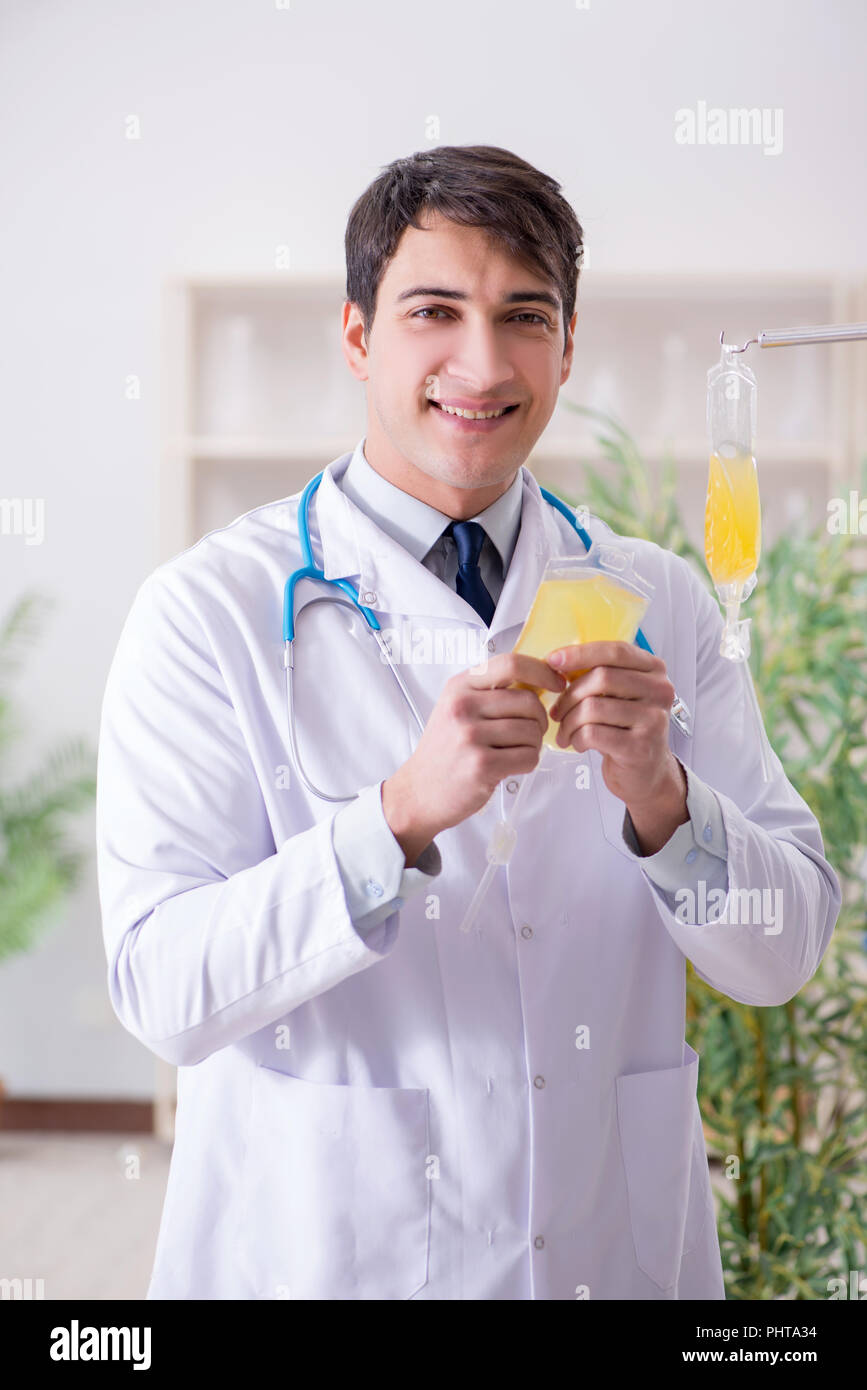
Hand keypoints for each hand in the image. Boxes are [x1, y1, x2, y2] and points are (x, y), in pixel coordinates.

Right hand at [382, 652, 566, 863]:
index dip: (543, 671)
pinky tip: (510, 765)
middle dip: (539, 719)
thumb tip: (540, 679)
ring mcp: (470, 736)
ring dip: (532, 744)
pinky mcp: (481, 764)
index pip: (512, 664)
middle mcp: (463, 707)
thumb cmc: (444, 750)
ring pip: (532, 731)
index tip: (557, 682)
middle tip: (528, 731)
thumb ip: (491, 691)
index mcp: (459, 687)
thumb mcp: (457, 708)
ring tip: (512, 751)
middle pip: (529, 701)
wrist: (419, 790)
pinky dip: (528, 762)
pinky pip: (529, 756)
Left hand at [545, 640, 687, 850]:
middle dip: (569, 695)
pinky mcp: (640, 747)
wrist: (647, 772)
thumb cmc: (626, 730)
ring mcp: (653, 719)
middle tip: (556, 712)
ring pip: (592, 707)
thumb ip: (599, 674)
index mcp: (654, 670)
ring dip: (568, 721)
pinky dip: (576, 738)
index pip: (615, 651)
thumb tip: (557, 661)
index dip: (580, 653)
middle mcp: (660, 691)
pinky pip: (593, 733)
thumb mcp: (619, 695)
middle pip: (601, 678)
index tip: (553, 660)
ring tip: (565, 732)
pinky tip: (578, 743)